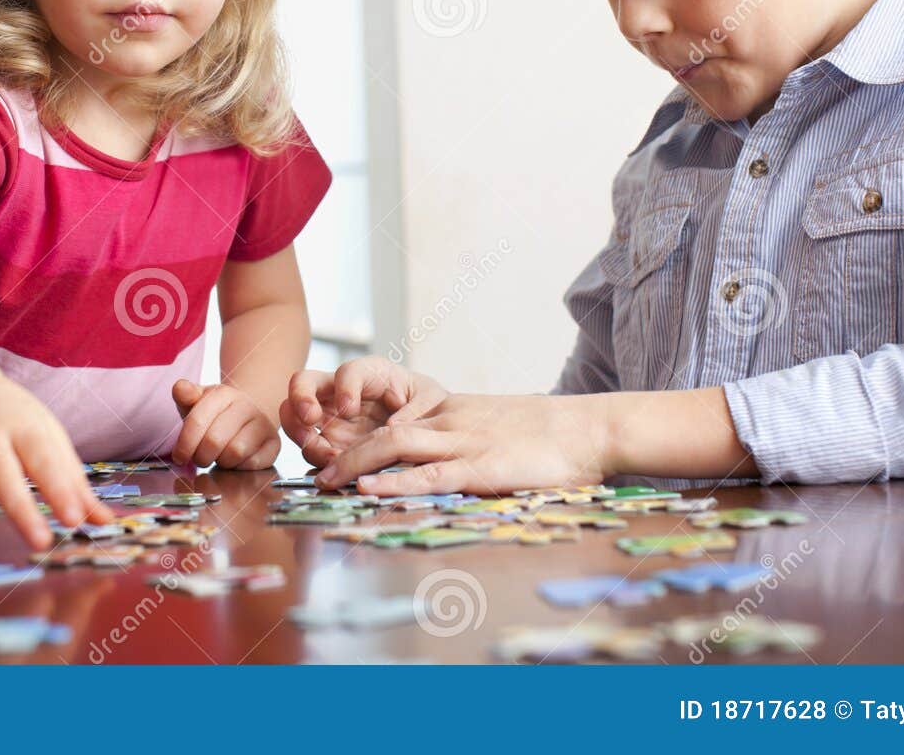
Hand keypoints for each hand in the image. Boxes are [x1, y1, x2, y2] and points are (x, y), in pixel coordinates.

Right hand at [0, 367, 112, 549]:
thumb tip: (107, 522)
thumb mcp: (48, 439)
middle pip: (2, 465)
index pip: (46, 459)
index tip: (76, 521)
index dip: (60, 490)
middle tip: (41, 541)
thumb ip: (74, 483)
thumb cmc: (14, 417)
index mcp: (25, 427)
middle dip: (20, 505)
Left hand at [171, 380, 280, 468]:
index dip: (184, 444)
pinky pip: (252, 464)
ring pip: (235, 453)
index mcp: (224, 393)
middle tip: (200, 457)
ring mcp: (263, 423)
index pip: (197, 421)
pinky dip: (239, 467)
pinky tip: (236, 460)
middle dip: (201, 456)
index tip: (179, 457)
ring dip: (221, 462)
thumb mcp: (196, 402)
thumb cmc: (215, 414)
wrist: (247, 417)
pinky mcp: (274, 442)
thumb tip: (180, 388)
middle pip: (214, 441)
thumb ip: (184, 395)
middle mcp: (246, 405)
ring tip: (219, 456)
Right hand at [279, 356, 448, 470]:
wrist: (431, 430)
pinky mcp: (330, 446)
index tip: (349, 407)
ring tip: (327, 454)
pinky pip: (311, 451)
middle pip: (302, 383)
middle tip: (311, 419)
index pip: (347, 371)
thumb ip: (417, 409)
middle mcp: (341, 393)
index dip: (343, 386)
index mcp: (369, 374)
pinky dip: (316, 461)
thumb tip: (392, 429)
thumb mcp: (431, 400)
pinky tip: (334, 471)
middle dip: (300, 399)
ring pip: (296, 418)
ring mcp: (332, 421)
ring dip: (302, 434)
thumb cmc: (428, 405)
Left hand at [314, 392, 614, 495]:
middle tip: (315, 470)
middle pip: (381, 430)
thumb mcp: (496, 426)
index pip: (391, 420)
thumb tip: (443, 459)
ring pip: (395, 447)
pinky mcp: (481, 469)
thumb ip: (467, 437)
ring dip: (354, 464)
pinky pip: (430, 475)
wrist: (588, 429)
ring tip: (325, 482)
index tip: (330, 453)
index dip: (356, 436)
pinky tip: (368, 491)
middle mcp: (449, 424)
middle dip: (343, 450)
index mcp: (452, 413)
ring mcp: (464, 444)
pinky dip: (395, 483)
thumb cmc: (548, 436)